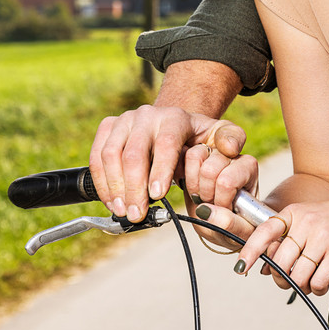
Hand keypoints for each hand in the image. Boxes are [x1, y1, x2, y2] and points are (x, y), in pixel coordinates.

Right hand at [89, 104, 246, 221]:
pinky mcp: (107, 128)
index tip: (158, 196)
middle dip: (134, 188)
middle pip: (133, 153)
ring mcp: (124, 120)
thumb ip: (232, 139)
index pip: (166, 144)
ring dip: (114, 187)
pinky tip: (112, 201)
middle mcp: (147, 115)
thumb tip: (230, 148)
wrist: (172, 123)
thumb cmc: (196, 138)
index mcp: (175, 117)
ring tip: (123, 211)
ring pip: (110, 156)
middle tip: (137, 214)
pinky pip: (96, 157)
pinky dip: (102, 182)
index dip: (161, 170)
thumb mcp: (220, 135)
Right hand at [183, 154, 261, 249]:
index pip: (227, 181)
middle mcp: (232, 156)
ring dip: (193, 186)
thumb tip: (206, 211)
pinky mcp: (195, 157)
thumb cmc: (239, 224)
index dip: (221, 201)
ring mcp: (212, 154)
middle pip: (209, 169)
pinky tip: (192, 191)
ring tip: (203, 198)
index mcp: (248, 168)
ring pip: (195, 157)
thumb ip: (230, 224)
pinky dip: (182, 178)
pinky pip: (182, 158)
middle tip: (213, 205)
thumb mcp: (241, 231)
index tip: (226, 210)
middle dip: (206, 194)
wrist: (227, 223)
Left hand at [235, 196, 328, 295]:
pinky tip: (323, 283)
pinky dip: (317, 289)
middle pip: (280, 262)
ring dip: (302, 287)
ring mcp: (323, 237)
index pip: (265, 232)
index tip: (242, 268)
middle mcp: (307, 223)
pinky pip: (317, 281)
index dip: (250, 251)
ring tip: (311, 283)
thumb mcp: (311, 217)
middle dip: (282, 279)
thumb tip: (267, 266)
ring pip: (297, 275)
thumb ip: (290, 237)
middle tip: (291, 282)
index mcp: (296, 213)